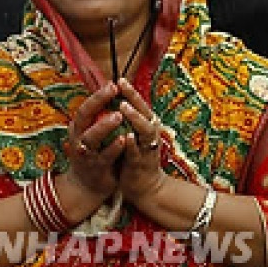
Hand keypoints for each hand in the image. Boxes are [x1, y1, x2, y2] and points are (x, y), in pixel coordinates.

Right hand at [62, 82, 125, 208]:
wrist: (85, 187)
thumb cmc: (92, 156)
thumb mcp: (89, 137)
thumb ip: (96, 121)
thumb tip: (109, 99)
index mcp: (78, 129)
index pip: (86, 108)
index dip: (98, 96)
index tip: (112, 84)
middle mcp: (78, 138)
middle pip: (84, 116)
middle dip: (98, 102)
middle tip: (113, 90)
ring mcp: (86, 153)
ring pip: (92, 137)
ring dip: (104, 125)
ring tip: (118, 115)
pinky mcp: (96, 168)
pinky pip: (105, 156)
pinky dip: (113, 147)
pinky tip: (123, 139)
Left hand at [115, 78, 166, 206]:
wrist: (146, 188)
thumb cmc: (137, 158)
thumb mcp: (134, 137)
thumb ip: (129, 121)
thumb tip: (118, 100)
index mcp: (146, 128)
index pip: (140, 106)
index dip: (131, 93)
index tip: (120, 79)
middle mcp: (150, 136)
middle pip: (145, 113)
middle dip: (134, 99)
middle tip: (122, 86)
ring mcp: (146, 149)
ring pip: (144, 131)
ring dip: (135, 118)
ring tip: (123, 107)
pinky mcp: (141, 164)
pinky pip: (137, 153)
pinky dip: (132, 144)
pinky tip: (126, 136)